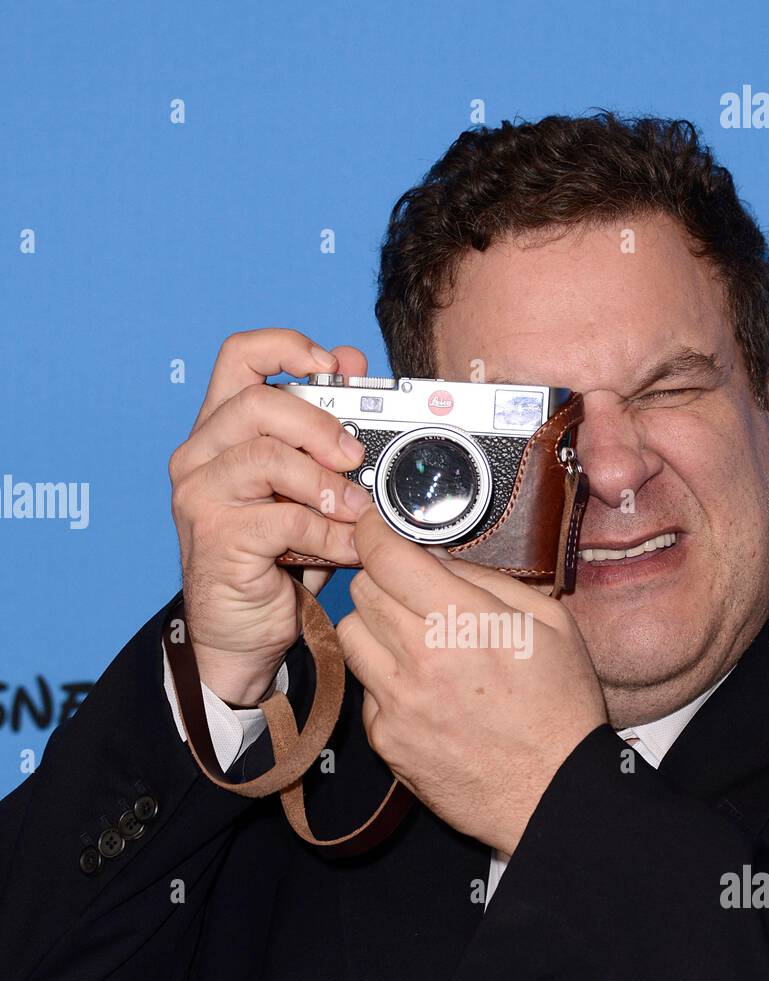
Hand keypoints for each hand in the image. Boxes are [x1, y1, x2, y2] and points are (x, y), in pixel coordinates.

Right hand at [169, 328, 370, 704]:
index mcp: (221, 430)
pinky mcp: (216, 538)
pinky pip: (284, 519)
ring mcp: (200, 495)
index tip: (332, 366)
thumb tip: (354, 363)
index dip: (287, 346)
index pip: (239, 356)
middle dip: (320, 424)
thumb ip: (323, 430)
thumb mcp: (305, 488)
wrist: (241, 634)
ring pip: (267, 456)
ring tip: (357, 510)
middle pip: (257, 402)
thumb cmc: (274, 557)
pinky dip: (329, 533)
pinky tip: (348, 547)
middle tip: (356, 456)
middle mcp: (199, 455)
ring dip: (326, 483)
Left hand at [336, 507, 608, 853]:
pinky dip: (385, 680)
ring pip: (351, 634)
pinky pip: (364, 688)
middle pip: (362, 590)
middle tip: (413, 590)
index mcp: (462, 623)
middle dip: (383, 579)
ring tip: (414, 640)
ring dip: (375, 626)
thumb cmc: (560, 708)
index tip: (379, 528)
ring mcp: (396, 703)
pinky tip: (423, 690)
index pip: (385, 555)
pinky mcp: (385, 739)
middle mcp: (419, 660)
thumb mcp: (549, 623)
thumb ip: (486, 580)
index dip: (375, 531)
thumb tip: (436, 554)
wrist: (554, 794)